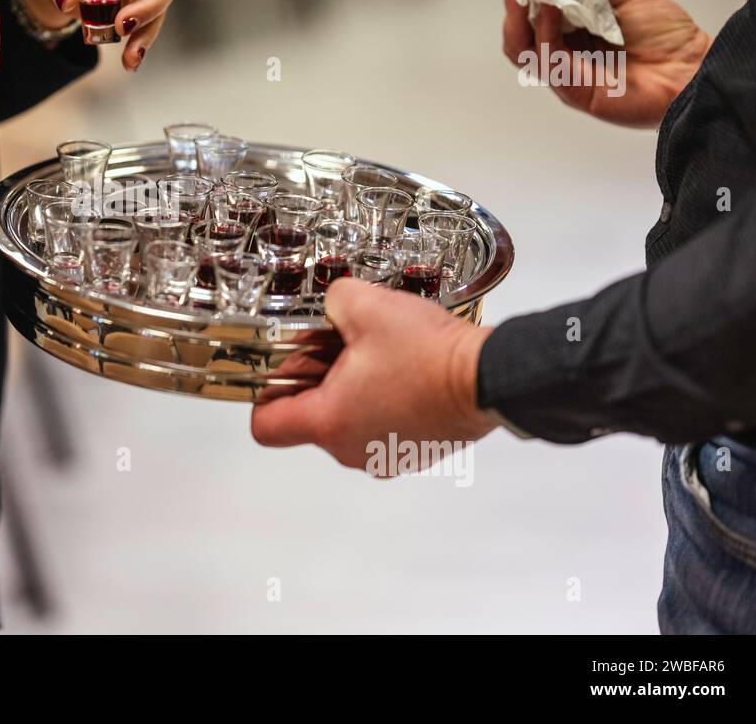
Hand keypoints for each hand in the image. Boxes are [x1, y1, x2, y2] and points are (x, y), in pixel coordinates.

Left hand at [251, 280, 497, 471]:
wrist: (491, 377)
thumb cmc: (429, 353)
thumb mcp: (365, 305)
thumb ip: (332, 300)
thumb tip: (334, 305)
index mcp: (329, 422)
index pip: (266, 427)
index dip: (264, 394)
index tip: (280, 370)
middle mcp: (352, 450)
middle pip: (309, 418)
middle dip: (317, 379)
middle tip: (337, 345)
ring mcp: (384, 455)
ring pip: (348, 421)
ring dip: (352, 390)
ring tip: (375, 353)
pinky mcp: (414, 451)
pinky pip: (381, 426)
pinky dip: (383, 401)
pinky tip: (402, 370)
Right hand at [502, 0, 710, 127]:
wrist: (691, 70)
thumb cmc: (668, 37)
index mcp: (575, 29)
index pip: (535, 9)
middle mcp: (564, 51)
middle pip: (518, 29)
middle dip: (512, 0)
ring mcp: (564, 72)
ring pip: (520, 47)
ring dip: (519, 15)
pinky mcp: (571, 89)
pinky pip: (547, 58)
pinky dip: (544, 31)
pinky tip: (551, 8)